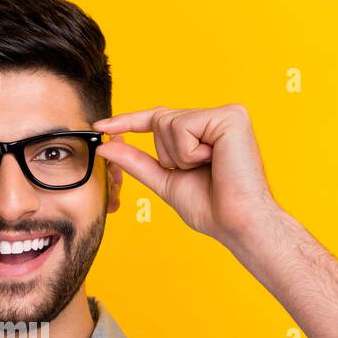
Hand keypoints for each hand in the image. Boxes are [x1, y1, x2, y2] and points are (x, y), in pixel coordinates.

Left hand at [93, 104, 280, 242]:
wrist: (237, 223)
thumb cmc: (211, 207)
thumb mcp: (166, 181)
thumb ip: (137, 162)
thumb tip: (105, 146)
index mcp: (204, 130)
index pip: (159, 119)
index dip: (128, 122)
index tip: (99, 126)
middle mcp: (215, 117)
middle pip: (159, 120)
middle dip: (166, 154)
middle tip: (197, 172)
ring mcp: (225, 114)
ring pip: (167, 122)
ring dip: (178, 156)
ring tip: (207, 168)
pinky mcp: (231, 116)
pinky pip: (183, 126)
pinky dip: (188, 152)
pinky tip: (213, 161)